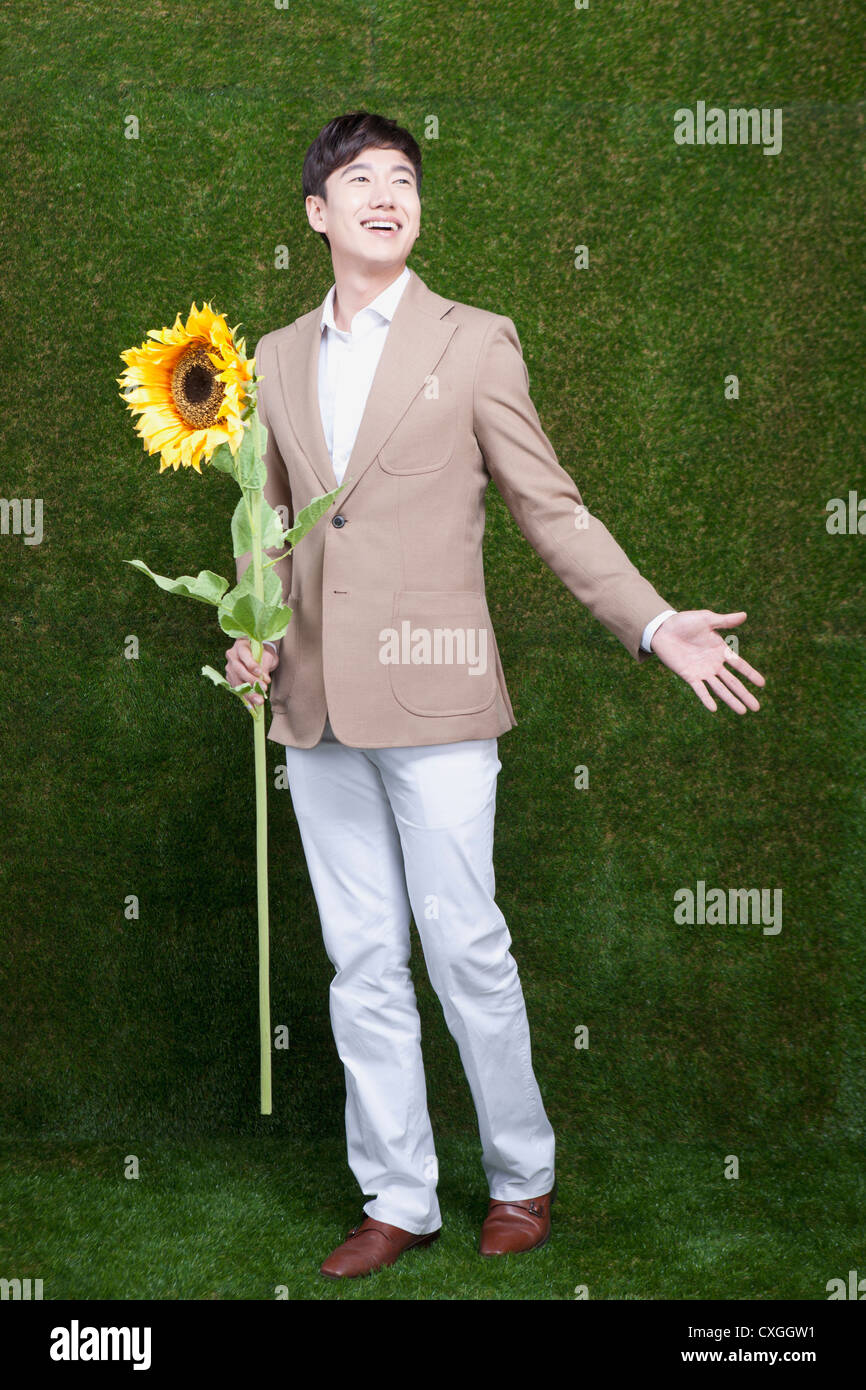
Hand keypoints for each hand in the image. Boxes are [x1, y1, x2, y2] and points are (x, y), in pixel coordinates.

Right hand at [225, 638, 278, 709]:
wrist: (258, 654)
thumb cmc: (263, 653)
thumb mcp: (267, 656)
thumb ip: (264, 666)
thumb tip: (264, 680)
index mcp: (240, 646)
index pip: (244, 655)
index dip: (251, 665)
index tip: (260, 673)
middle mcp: (232, 656)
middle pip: (239, 670)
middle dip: (251, 681)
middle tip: (264, 688)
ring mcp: (229, 668)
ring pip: (237, 681)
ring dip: (249, 693)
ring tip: (259, 701)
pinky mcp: (231, 678)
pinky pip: (237, 688)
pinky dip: (246, 697)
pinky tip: (253, 704)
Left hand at [650, 610, 764, 712]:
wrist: (663, 629)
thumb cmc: (685, 622)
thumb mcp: (707, 619)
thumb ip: (725, 621)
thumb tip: (745, 615)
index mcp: (721, 651)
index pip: (740, 665)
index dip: (750, 674)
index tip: (762, 684)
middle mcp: (714, 664)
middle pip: (733, 682)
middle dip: (744, 694)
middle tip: (756, 708)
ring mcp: (702, 671)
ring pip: (720, 689)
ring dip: (731, 700)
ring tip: (742, 712)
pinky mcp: (689, 676)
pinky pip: (700, 689)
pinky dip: (706, 698)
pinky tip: (714, 709)